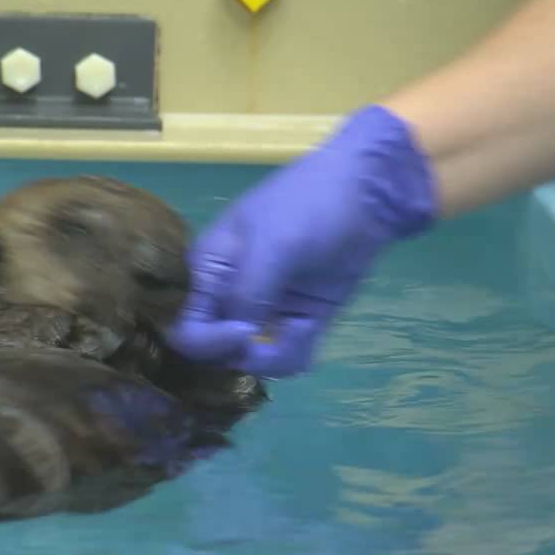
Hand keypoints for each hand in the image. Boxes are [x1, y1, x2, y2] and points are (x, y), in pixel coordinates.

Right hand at [166, 105, 438, 377]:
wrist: (367, 194)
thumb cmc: (309, 206)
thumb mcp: (273, 245)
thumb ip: (248, 293)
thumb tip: (239, 337)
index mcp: (209, 271)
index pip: (188, 330)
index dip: (210, 343)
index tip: (246, 334)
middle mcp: (228, 296)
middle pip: (218, 353)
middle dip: (246, 354)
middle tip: (281, 334)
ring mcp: (264, 310)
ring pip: (252, 360)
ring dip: (276, 357)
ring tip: (303, 329)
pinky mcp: (296, 320)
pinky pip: (284, 356)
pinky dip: (295, 352)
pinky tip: (311, 326)